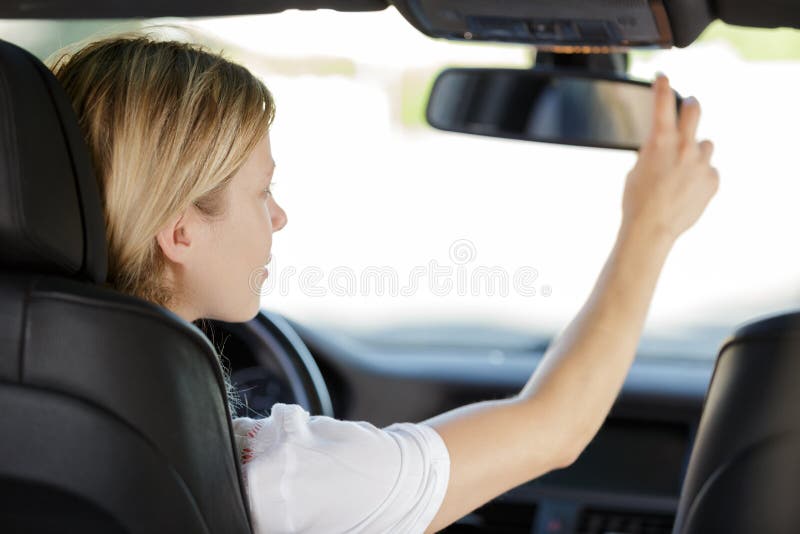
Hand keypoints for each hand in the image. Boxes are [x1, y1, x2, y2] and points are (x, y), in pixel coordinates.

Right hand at [621, 74, 718, 242]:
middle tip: (689, 104)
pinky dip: (700, 176)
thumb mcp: (637, 168)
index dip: (662, 86)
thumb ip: (653, 151)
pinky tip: (687, 189)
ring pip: (705, 145)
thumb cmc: (637, 200)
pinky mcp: (713, 180)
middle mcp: (684, 147)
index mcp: (660, 141)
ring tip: (683, 169)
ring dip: (696, 150)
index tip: (663, 77)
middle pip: (694, 111)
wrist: (651, 228)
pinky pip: (709, 170)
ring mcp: (701, 163)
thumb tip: (663, 145)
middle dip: (690, 106)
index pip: (663, 103)